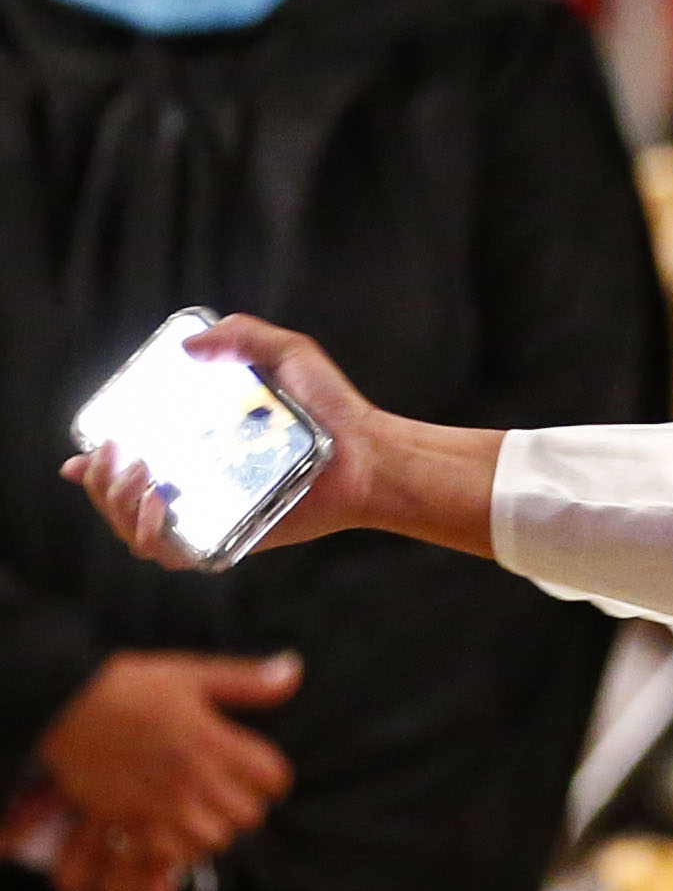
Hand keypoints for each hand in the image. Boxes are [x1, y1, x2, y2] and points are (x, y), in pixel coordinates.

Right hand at [34, 649, 300, 890]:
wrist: (60, 706)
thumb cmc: (128, 686)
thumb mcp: (191, 675)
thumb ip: (246, 681)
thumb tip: (294, 671)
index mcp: (215, 741)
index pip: (273, 778)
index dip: (270, 778)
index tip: (256, 772)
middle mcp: (193, 777)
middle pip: (248, 816)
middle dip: (243, 806)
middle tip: (226, 793)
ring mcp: (160, 803)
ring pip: (212, 840)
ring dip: (211, 830)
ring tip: (198, 813)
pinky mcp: (127, 820)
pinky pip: (168, 854)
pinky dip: (176, 849)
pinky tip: (169, 830)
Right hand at [66, 314, 499, 564]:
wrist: (370, 453)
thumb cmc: (333, 408)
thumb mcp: (289, 354)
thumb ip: (243, 334)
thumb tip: (187, 346)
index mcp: (193, 449)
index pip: (124, 464)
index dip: (93, 466)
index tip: (84, 452)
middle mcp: (194, 485)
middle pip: (117, 498)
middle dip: (101, 481)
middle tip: (119, 455)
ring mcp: (208, 515)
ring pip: (132, 529)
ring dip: (116, 504)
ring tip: (139, 475)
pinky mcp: (227, 541)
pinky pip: (170, 555)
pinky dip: (148, 535)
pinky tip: (158, 506)